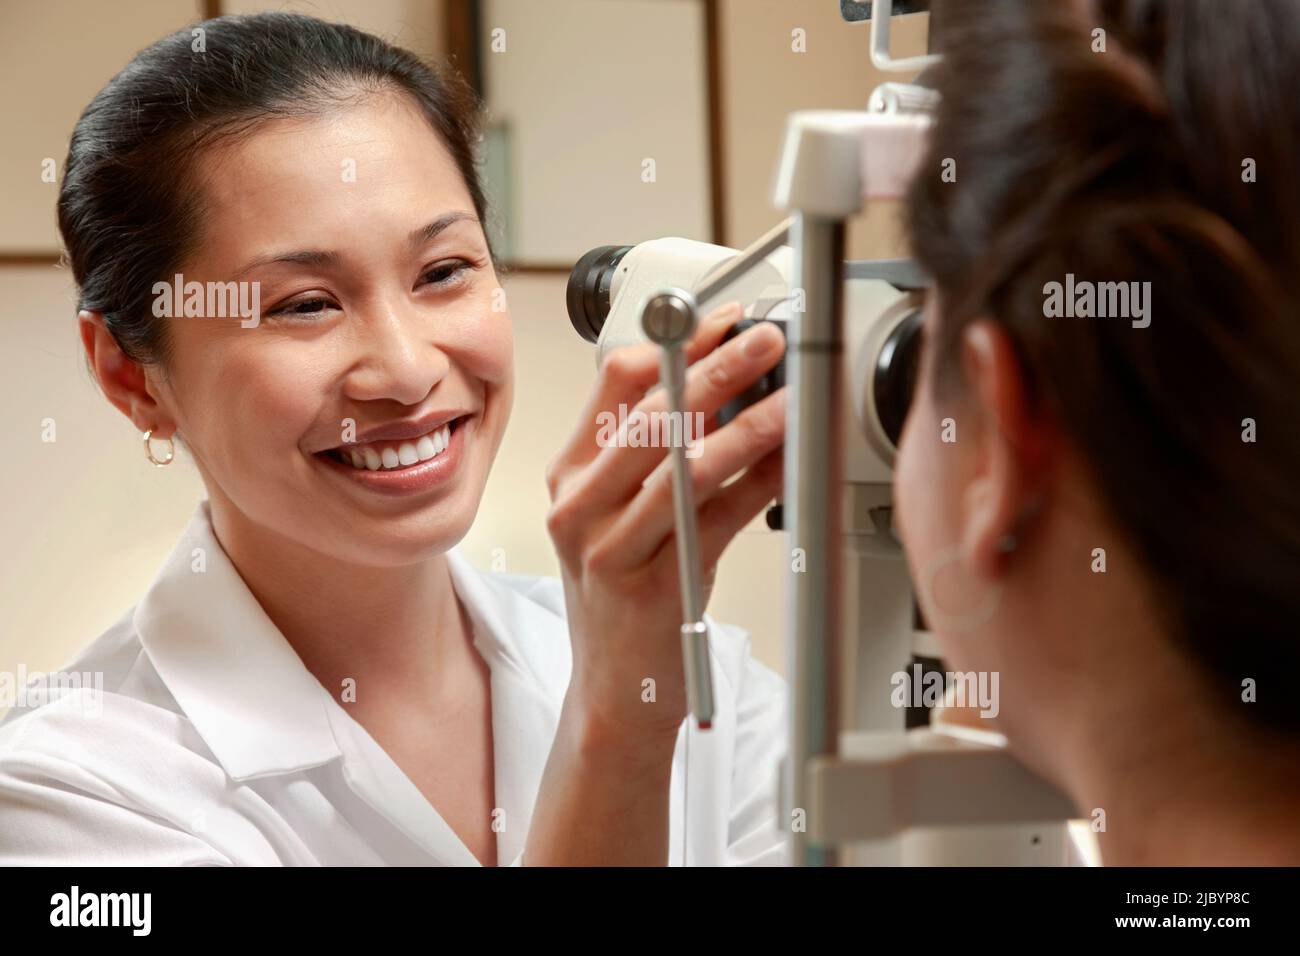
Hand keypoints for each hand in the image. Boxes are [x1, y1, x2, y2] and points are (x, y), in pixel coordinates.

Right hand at [544, 300, 787, 749]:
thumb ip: (656, 450)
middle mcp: (581, 506)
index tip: (726, 320)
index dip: (676, 341)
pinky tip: (791, 462)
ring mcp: (611, 548)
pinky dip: (761, 485)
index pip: (615, 381)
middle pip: (651, 414)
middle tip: (765, 340)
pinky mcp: (654, 587)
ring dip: (748, 425)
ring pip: (684, 465)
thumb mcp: (620, 513)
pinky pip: (718, 520)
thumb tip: (725, 382)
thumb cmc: (625, 593)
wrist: (614, 690)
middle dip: (716, 367)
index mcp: (572, 474)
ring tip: (790, 400)